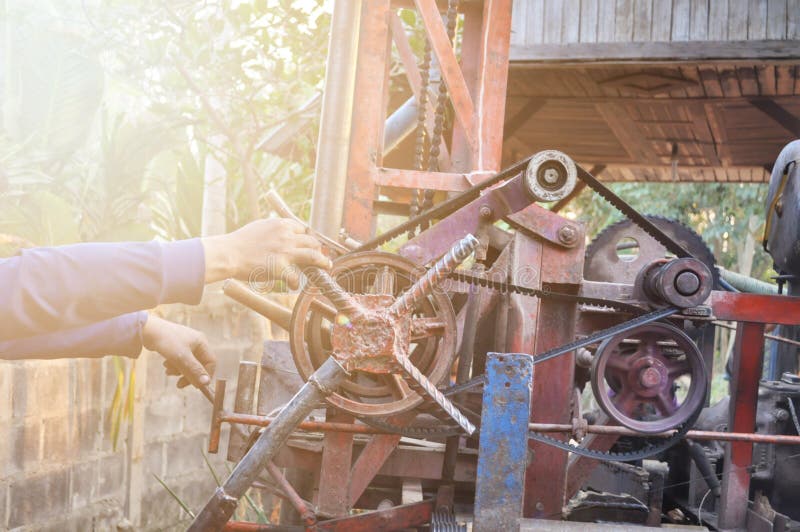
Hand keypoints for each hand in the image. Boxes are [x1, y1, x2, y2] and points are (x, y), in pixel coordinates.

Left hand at [142, 315, 214, 388]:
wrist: (147, 329)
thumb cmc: (166, 340)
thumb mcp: (181, 358)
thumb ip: (194, 371)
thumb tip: (206, 383)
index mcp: (202, 342)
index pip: (211, 362)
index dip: (206, 375)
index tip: (197, 386)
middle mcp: (197, 343)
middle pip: (199, 364)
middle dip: (189, 375)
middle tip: (179, 385)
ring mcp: (187, 344)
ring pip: (188, 364)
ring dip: (179, 370)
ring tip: (168, 371)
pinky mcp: (177, 346)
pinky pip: (180, 360)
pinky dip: (174, 365)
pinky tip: (166, 365)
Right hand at [202, 218, 330, 288]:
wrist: (229, 253)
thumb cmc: (240, 241)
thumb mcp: (260, 226)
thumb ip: (274, 227)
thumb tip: (282, 227)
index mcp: (281, 225)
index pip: (302, 229)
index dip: (307, 237)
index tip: (309, 243)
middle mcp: (287, 236)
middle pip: (312, 241)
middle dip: (317, 248)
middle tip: (319, 255)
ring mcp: (285, 252)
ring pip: (313, 255)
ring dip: (322, 262)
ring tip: (326, 266)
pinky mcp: (280, 268)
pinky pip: (295, 278)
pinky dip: (294, 283)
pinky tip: (292, 286)